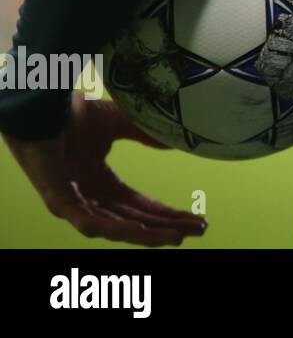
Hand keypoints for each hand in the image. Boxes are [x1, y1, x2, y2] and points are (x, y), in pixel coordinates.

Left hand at [2, 93, 206, 246]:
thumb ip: (146, 134)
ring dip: (145, 235)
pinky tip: (137, 231)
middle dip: (166, 228)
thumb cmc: (74, 113)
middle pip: (134, 220)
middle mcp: (89, 197)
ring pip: (114, 227)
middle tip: (198, 230)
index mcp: (102, 183)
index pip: (140, 206)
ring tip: (175, 237)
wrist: (45, 104)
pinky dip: (113, 229)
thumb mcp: (121, 124)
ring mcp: (73, 202)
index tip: (196, 218)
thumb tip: (178, 140)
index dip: (168, 214)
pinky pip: (88, 222)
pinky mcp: (58, 201)